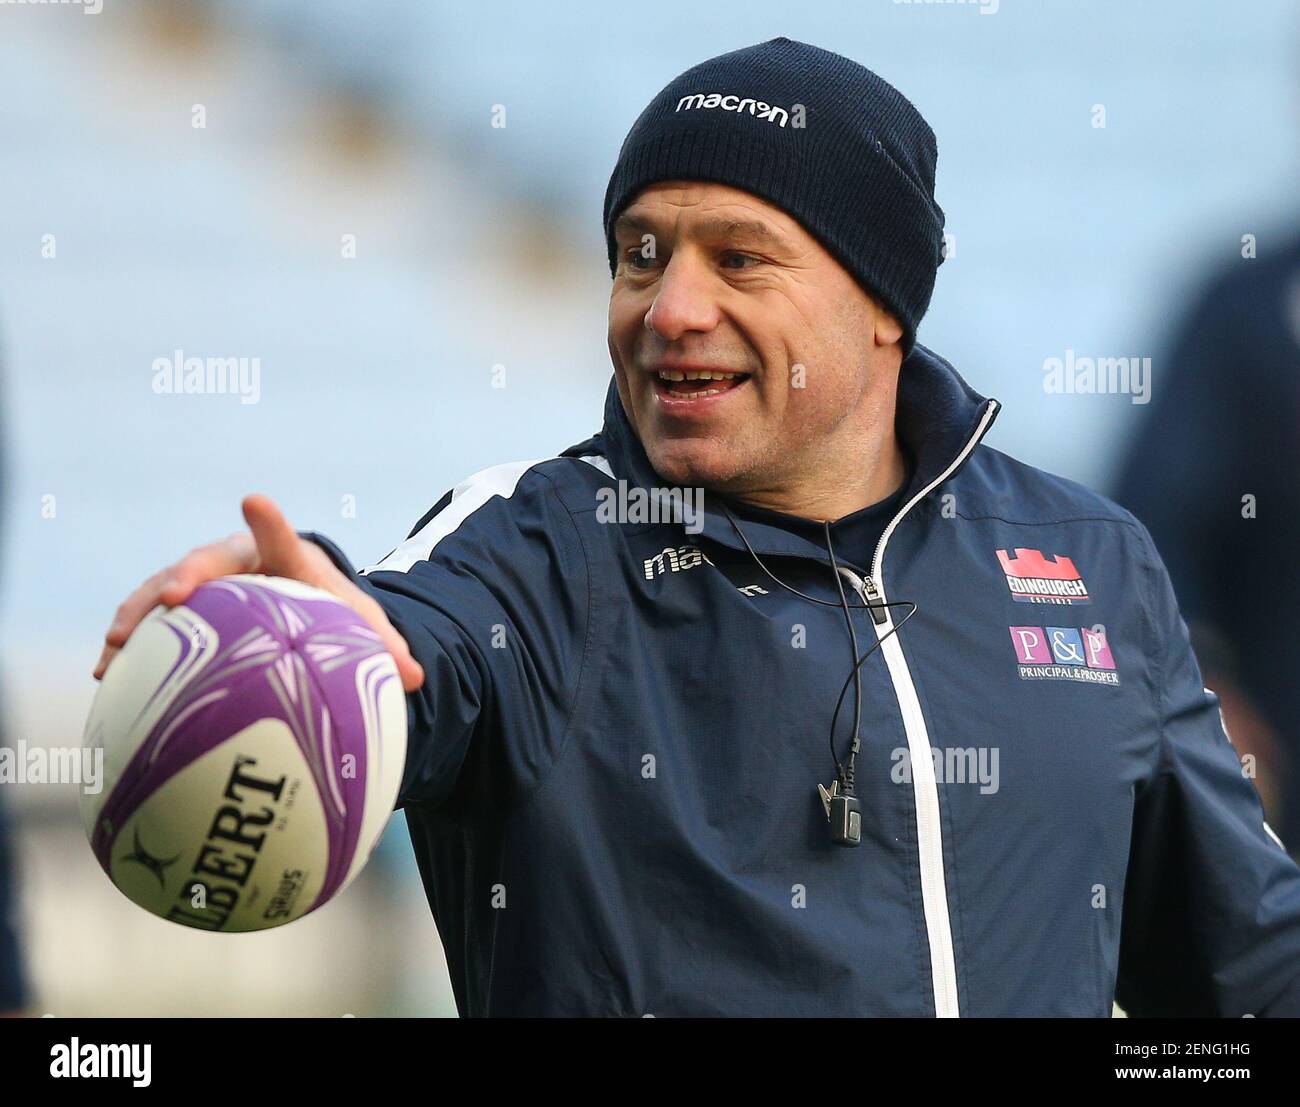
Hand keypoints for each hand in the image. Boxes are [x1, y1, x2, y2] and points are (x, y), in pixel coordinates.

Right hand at [92, 494, 424, 690]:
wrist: (293, 594)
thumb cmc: (326, 606)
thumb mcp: (357, 625)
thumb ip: (384, 647)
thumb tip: (419, 677)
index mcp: (285, 557)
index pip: (280, 538)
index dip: (270, 522)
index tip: (256, 501)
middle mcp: (236, 559)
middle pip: (206, 559)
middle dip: (186, 573)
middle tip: (170, 596)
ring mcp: (200, 580)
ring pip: (160, 589)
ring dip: (136, 614)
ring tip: (114, 647)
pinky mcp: (176, 607)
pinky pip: (147, 623)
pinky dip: (127, 645)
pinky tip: (105, 678)